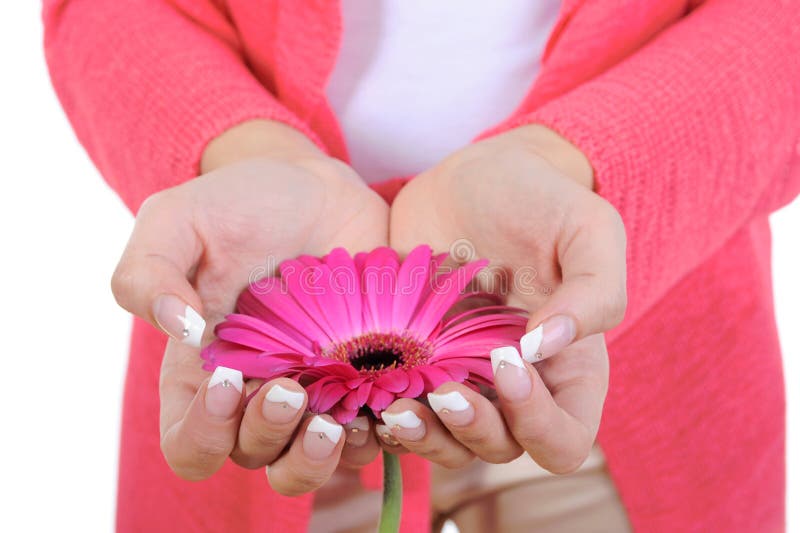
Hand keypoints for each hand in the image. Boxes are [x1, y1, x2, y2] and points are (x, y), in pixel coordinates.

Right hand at [111, 121, 386, 494]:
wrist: (315, 186)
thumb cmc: (240, 203)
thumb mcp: (177, 219)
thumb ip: (148, 272)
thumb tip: (179, 332)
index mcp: (202, 371)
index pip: (191, 443)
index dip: (203, 435)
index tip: (227, 382)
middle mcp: (258, 392)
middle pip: (255, 458)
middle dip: (270, 436)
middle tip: (291, 389)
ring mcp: (314, 388)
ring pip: (311, 461)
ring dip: (322, 455)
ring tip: (339, 418)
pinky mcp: (364, 376)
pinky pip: (370, 431)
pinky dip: (375, 431)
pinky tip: (382, 402)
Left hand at [385, 125, 626, 472]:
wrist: (477, 176)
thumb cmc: (543, 200)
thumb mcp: (588, 229)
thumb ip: (593, 292)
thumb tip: (546, 347)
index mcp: (568, 371)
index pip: (563, 441)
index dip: (538, 423)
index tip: (507, 360)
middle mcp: (514, 388)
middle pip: (498, 450)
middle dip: (470, 431)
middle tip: (441, 391)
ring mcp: (460, 376)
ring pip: (445, 443)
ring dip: (421, 436)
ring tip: (394, 405)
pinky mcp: (412, 360)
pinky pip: (399, 411)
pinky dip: (381, 415)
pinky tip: (364, 391)